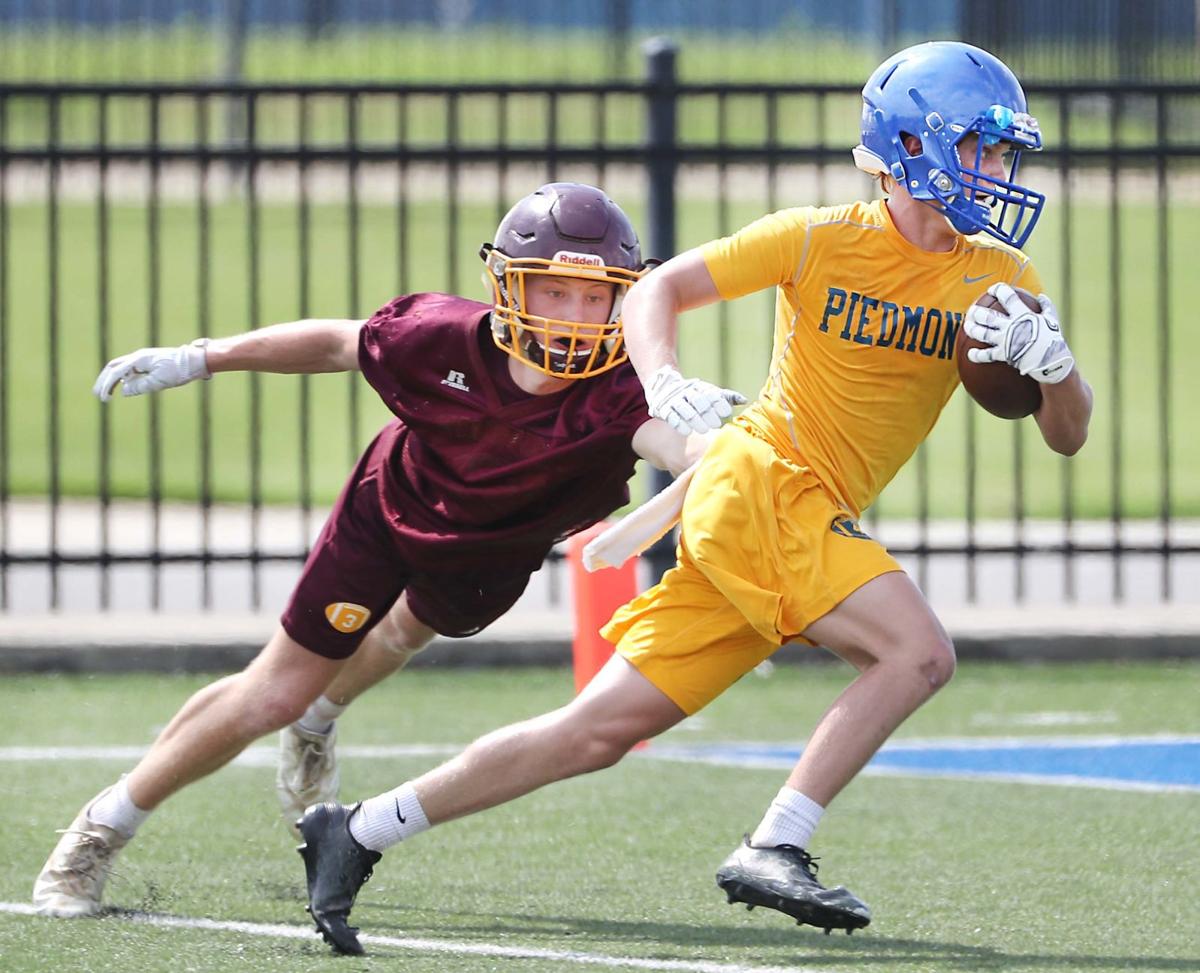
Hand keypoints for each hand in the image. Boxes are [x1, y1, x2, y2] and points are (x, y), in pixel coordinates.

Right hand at [93, 339, 211, 400]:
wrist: (196, 360)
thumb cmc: (179, 370)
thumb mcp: (159, 382)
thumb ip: (140, 387)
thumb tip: (123, 391)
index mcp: (139, 359)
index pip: (116, 372)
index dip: (107, 386)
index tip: (103, 398)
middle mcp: (138, 357)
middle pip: (113, 367)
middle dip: (104, 381)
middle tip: (98, 395)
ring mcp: (144, 359)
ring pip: (121, 368)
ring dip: (112, 380)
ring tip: (107, 393)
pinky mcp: (149, 363)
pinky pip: (131, 370)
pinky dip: (123, 378)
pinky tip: (123, 387)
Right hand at [644, 365, 746, 434]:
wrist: (664, 388)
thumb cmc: (695, 395)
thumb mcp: (710, 393)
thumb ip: (727, 397)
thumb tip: (744, 400)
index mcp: (700, 387)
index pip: (710, 393)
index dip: (719, 403)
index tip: (726, 413)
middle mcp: (687, 392)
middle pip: (697, 400)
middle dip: (707, 412)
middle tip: (715, 424)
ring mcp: (674, 399)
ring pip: (684, 408)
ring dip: (694, 419)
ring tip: (703, 430)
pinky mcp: (664, 409)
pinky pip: (671, 416)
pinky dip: (679, 424)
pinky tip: (687, 432)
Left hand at [963, 283, 1073, 383]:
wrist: (1051, 361)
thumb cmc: (1053, 339)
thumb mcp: (1052, 319)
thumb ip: (1046, 307)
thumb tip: (1041, 296)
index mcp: (1022, 314)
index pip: (1007, 297)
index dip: (998, 290)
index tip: (992, 289)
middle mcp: (1010, 326)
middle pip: (988, 316)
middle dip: (977, 312)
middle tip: (972, 310)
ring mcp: (1004, 340)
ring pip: (982, 333)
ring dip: (972, 329)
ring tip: (966, 325)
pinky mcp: (1002, 355)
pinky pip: (985, 356)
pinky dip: (976, 355)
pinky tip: (970, 354)